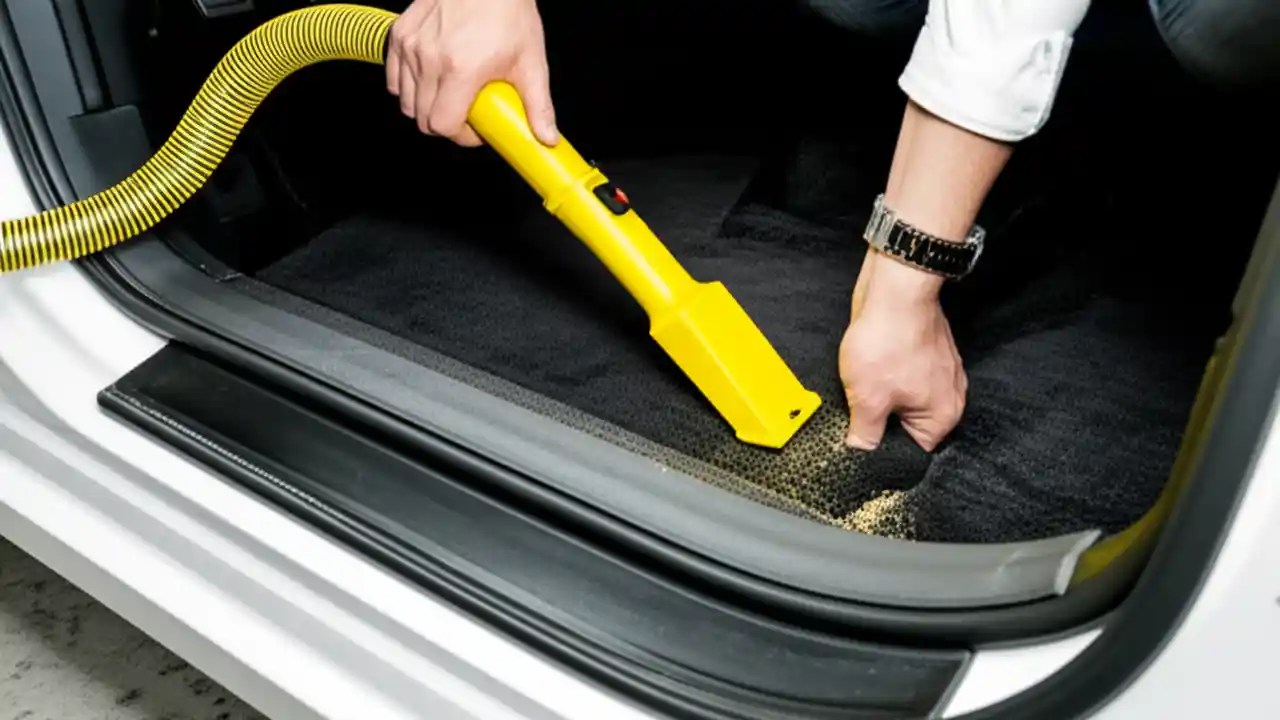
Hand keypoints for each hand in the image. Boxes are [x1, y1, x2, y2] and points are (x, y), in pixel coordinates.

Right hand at [386, 0, 558, 146]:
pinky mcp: (401, 34)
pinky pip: (395, 77)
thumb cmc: (509, 12)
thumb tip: (547, 138)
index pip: (443, 125)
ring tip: (452, 95)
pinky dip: (409, 86)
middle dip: (446, 124)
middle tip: (467, 113)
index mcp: (460, 70)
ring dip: (427, 106)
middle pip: (422, 119)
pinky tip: (432, 80)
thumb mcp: (530, 62)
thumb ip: (538, 105)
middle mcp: (429, 59)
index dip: (461, 135)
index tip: (476, 128)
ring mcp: (410, 45)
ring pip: (406, 101)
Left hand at [840, 252, 966, 451]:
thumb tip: (860, 452)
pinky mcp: (926, 351)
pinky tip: (872, 362)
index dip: (884, 448)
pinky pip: (904, 374)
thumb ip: (865, 434)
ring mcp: (940, 371)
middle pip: (909, 424)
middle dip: (882, 418)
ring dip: (882, 392)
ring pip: (904, 397)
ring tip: (866, 380)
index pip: (914, 451)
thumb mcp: (867, 399)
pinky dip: (887, 372)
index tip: (863, 439)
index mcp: (944, 416)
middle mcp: (950, 395)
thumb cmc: (888, 341)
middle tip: (860, 407)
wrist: (895, 289)